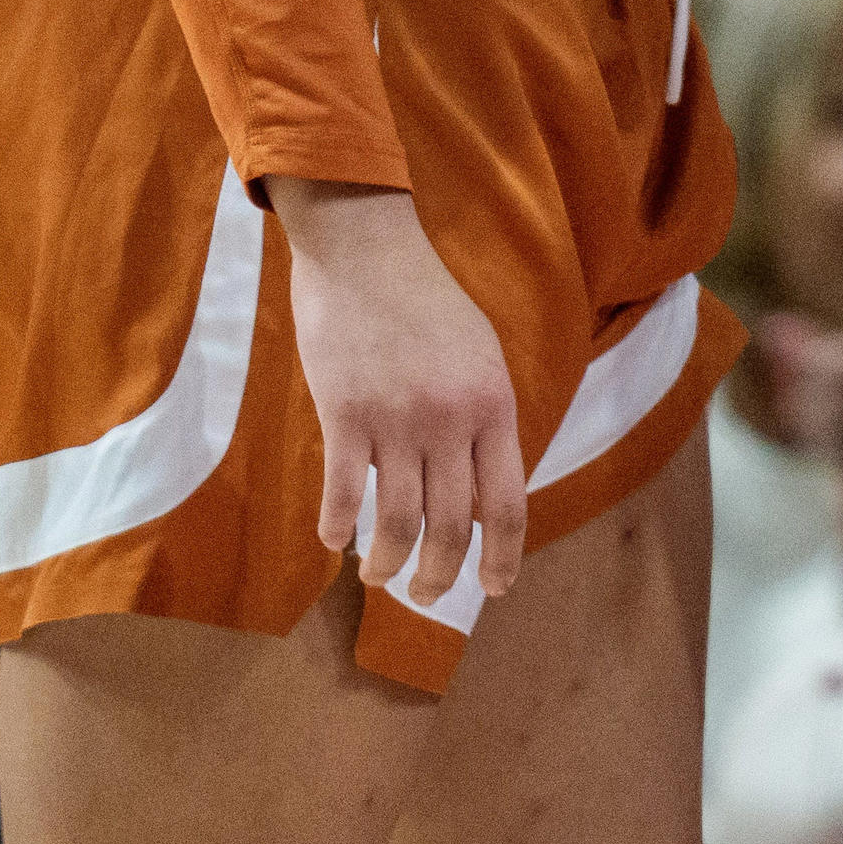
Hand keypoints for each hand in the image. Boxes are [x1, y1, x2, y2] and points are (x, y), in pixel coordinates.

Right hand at [274, 181, 527, 606]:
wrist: (368, 246)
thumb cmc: (426, 300)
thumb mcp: (481, 355)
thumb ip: (485, 419)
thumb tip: (484, 484)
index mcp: (494, 406)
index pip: (508, 504)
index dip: (502, 557)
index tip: (494, 588)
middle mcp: (451, 420)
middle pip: (452, 526)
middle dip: (440, 577)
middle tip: (427, 598)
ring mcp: (396, 419)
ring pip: (397, 522)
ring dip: (388, 564)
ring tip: (378, 576)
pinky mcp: (343, 412)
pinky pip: (343, 491)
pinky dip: (338, 526)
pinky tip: (334, 541)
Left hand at [753, 234, 842, 571]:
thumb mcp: (837, 403)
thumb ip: (810, 360)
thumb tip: (772, 325)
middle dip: (819, 365)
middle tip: (806, 389)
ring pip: (842, 392)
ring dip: (815, 401)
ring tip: (815, 419)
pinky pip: (838, 429)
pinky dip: (818, 425)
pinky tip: (815, 434)